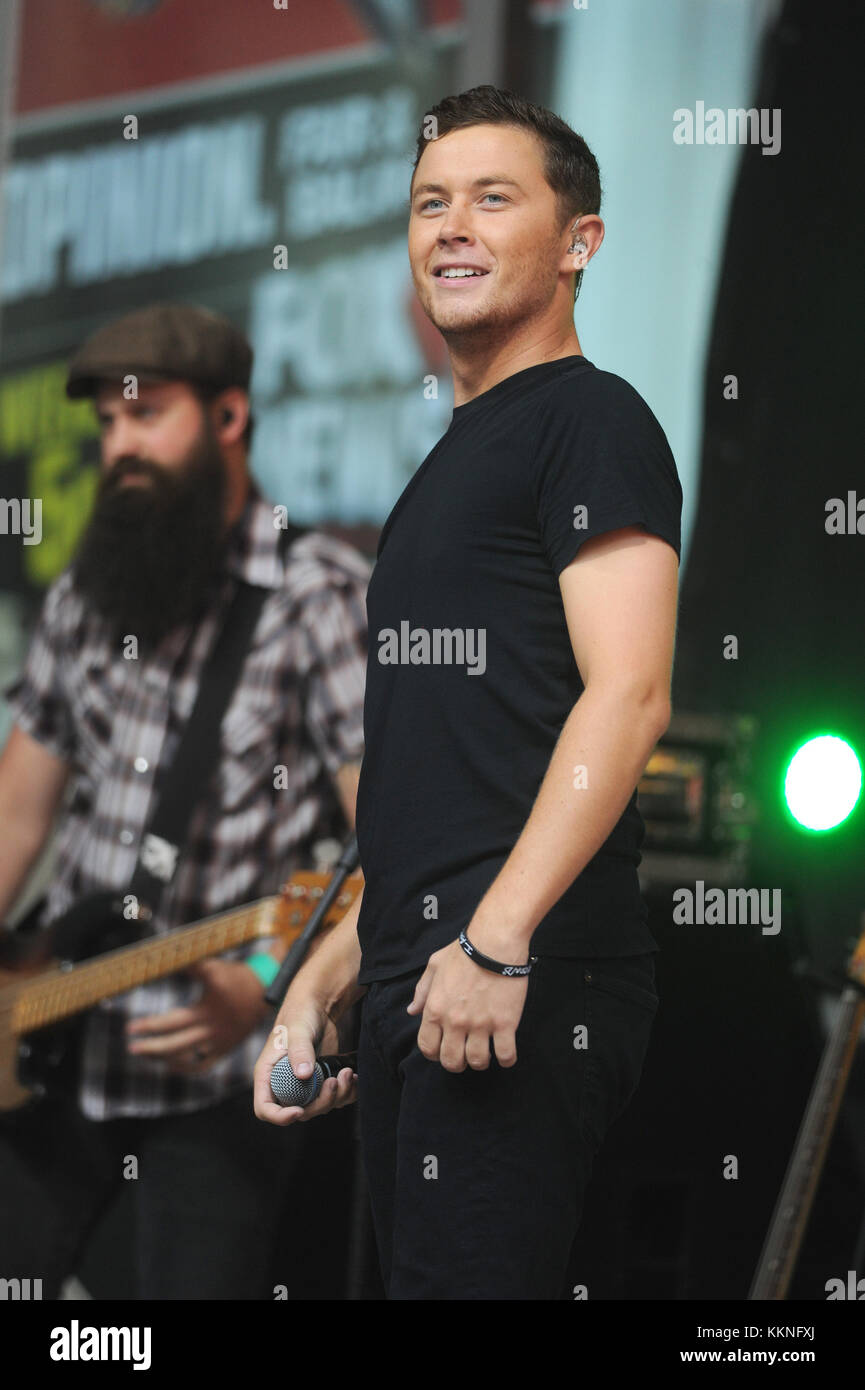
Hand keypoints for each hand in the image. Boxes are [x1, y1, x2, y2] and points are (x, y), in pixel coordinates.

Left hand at [125, 958, 270, 1072]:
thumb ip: (189, 966)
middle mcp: (211, 1030)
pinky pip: (203, 1066)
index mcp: (206, 1011)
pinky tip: (170, 1064)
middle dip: (151, 1048)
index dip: (149, 1026)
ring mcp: (219, 1042)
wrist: (265, 989)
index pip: (171, 1022)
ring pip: (187, 1059)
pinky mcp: (225, 1049)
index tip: (130, 1028)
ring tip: (146, 1054)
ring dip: (164, 1058)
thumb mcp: (212, 968)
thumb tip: (164, 959)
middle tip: (131, 1047)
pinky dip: (186, 1068)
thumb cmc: (234, 976)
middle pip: (176, 1045)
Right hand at [253, 990, 356, 1126]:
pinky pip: (335, 1098)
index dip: (279, 1117)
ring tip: (346, 1074)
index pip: (265, 1108)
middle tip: (334, 1081)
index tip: (298, 1110)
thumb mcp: (297, 1030)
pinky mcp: (322, 1082)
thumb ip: (299, 1051)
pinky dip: (346, 1092)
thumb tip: (303, 1075)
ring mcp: (305, 1086)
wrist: (317, 1008)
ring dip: (337, 1096)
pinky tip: (352, 1076)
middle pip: (299, 1112)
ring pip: (320, 1107)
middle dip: (320, 1103)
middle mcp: (285, 1085)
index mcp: (269, 1076)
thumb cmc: (300, 1015)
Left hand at [407, 929, 531, 1071]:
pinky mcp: (505, 1024)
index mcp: (435, 1009)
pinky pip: (505, 1055)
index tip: (443, 1050)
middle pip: (452, 1061)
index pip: (427, 1047)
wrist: (494, 942)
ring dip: (481, 1062)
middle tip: (465, 1056)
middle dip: (457, 1064)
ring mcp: (480, 1024)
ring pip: (477, 1062)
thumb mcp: (434, 965)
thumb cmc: (464, 951)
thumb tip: (411, 1011)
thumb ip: (422, 991)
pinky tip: (506, 1053)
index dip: (434, 1054)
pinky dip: (506, 1060)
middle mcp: (455, 1021)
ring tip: (486, 1052)